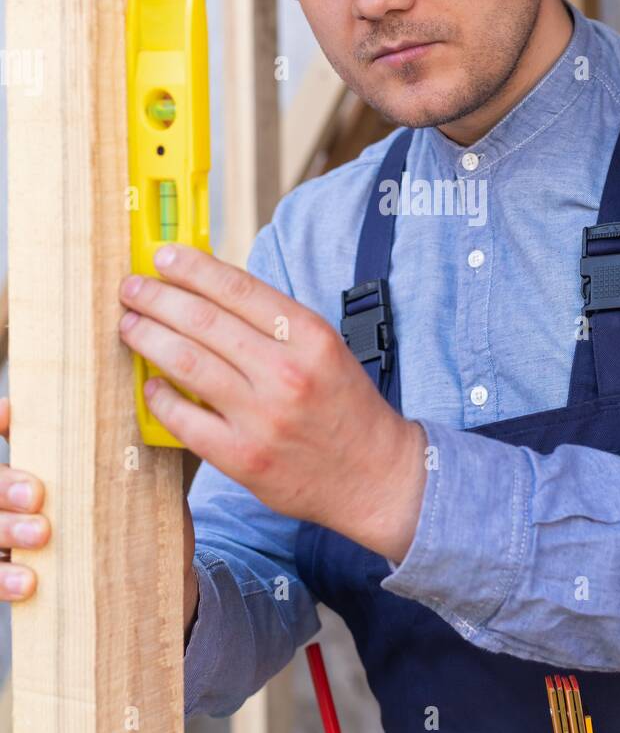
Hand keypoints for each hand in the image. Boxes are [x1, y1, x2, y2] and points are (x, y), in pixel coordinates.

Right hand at [0, 397, 198, 619]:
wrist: (145, 583)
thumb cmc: (135, 521)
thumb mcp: (140, 484)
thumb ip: (138, 456)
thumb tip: (162, 416)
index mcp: (46, 461)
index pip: (13, 433)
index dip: (2, 420)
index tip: (10, 414)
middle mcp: (17, 495)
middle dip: (7, 484)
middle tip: (38, 495)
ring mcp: (10, 535)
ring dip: (8, 529)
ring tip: (42, 535)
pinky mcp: (12, 576)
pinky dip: (5, 579)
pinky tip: (29, 582)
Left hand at [118, 245, 426, 562]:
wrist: (375, 475)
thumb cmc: (344, 407)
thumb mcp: (324, 349)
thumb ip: (275, 323)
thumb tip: (210, 293)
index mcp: (310, 338)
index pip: (238, 288)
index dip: (193, 268)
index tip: (164, 257)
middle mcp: (286, 373)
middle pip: (204, 322)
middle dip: (157, 298)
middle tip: (132, 289)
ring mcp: (262, 417)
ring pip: (187, 364)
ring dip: (148, 338)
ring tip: (130, 325)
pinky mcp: (243, 458)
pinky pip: (185, 420)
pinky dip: (160, 398)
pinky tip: (149, 385)